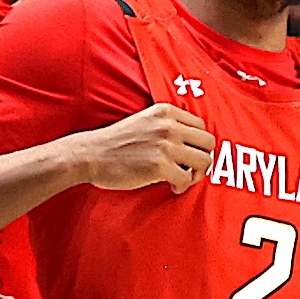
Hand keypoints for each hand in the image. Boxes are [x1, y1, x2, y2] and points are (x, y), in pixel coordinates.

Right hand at [70, 104, 215, 193]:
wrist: (91, 154)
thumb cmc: (116, 142)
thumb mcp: (144, 121)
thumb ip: (167, 125)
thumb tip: (190, 142)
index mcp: (165, 112)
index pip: (201, 126)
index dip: (197, 143)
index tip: (188, 154)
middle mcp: (168, 126)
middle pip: (208, 142)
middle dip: (202, 158)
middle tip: (190, 169)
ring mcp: (165, 145)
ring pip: (203, 161)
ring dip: (196, 174)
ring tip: (182, 178)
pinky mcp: (159, 166)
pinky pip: (186, 179)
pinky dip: (182, 186)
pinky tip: (172, 186)